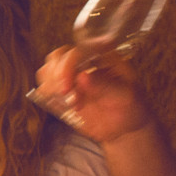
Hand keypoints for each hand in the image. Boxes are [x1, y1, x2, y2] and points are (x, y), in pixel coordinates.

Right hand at [35, 46, 153, 143]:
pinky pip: (45, 87)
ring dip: (52, 87)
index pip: (80, 49)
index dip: (69, 63)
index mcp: (104, 55)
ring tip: (70, 104)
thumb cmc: (130, 106)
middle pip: (58, 57)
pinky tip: (64, 106)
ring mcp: (72, 75)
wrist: (124, 126)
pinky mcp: (62, 90)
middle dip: (57, 76)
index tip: (68, 85)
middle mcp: (85, 61)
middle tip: (66, 94)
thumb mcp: (125, 96)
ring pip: (48, 70)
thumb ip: (106, 86)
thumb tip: (82, 76)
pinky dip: (48, 97)